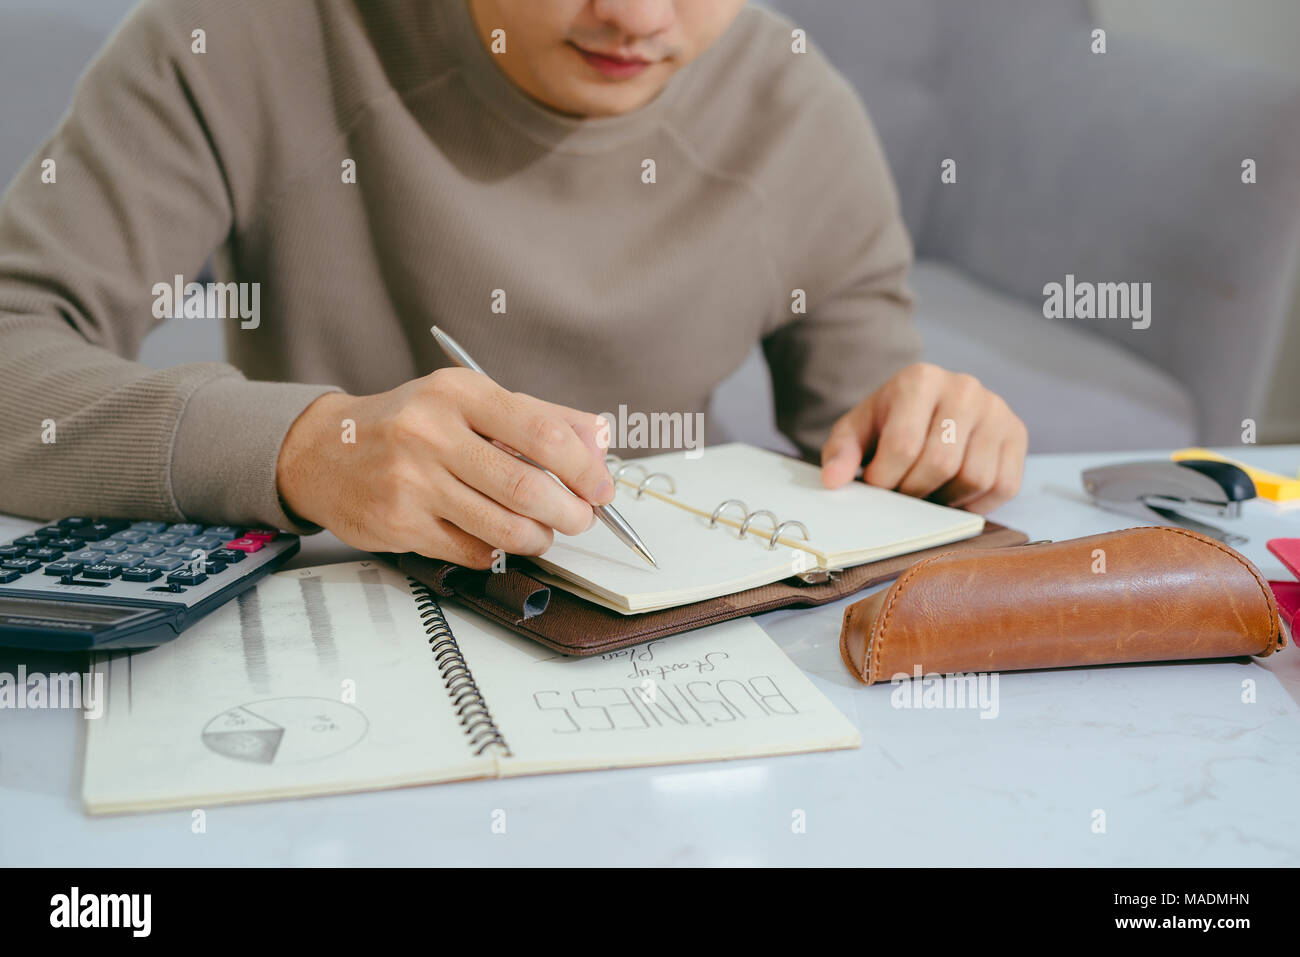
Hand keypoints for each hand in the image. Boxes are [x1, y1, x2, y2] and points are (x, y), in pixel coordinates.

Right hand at [275, 368, 614, 566]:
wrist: (323, 451)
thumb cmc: (409, 424)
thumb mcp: (470, 400)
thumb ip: (540, 417)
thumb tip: (601, 442)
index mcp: (459, 393)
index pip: (543, 434)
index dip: (585, 469)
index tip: (602, 488)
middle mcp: (432, 434)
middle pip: (528, 488)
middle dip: (571, 513)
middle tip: (581, 519)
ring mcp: (412, 483)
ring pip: (505, 529)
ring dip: (539, 539)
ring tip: (543, 532)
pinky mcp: (400, 525)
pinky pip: (473, 552)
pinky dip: (498, 552)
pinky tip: (496, 538)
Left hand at [819, 363, 1027, 513]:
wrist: (928, 406)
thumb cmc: (889, 422)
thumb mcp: (857, 430)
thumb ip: (840, 452)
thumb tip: (833, 481)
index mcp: (921, 379)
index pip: (904, 443)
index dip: (886, 478)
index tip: (876, 485)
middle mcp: (965, 388)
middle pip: (941, 463)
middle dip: (914, 491)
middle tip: (902, 494)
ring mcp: (997, 410)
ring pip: (975, 477)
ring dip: (945, 499)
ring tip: (927, 492)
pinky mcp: (1017, 435)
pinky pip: (1003, 485)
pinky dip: (977, 502)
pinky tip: (954, 494)